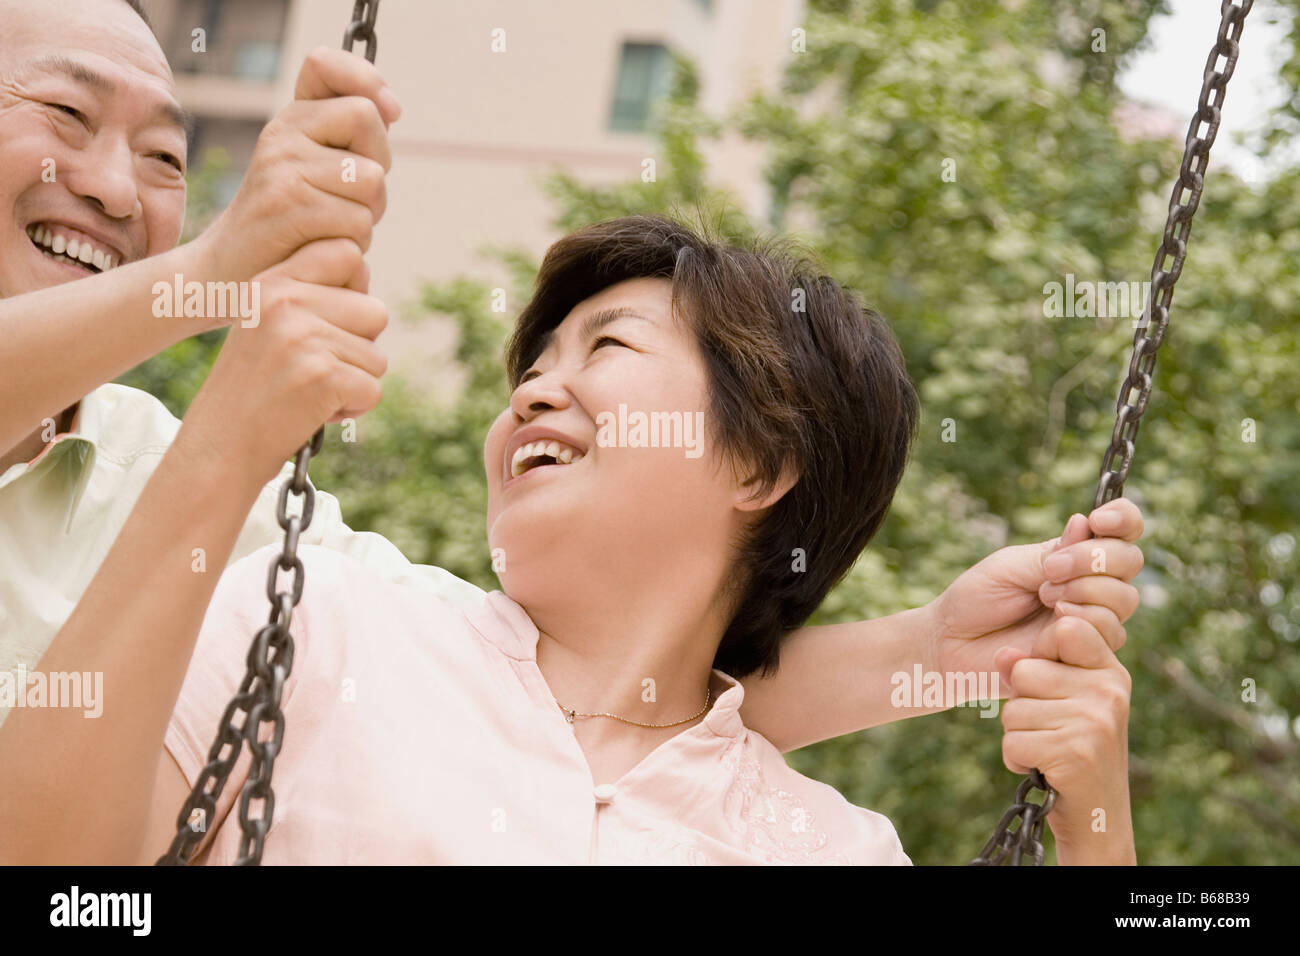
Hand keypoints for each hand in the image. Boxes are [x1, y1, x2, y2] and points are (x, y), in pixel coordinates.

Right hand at [180, 239, 387, 485]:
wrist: (218, 447)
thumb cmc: (253, 389)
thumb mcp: (268, 324)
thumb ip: (310, 296)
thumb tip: (366, 276)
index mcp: (272, 281)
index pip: (347, 253)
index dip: (355, 292)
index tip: (331, 325)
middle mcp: (286, 301)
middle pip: (375, 312)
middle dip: (358, 349)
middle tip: (314, 370)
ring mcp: (303, 337)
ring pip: (377, 356)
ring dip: (353, 383)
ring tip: (307, 392)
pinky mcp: (322, 375)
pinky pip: (372, 390)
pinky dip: (353, 409)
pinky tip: (313, 412)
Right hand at [190, 48, 401, 294]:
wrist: (233, 276)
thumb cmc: (290, 228)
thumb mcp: (315, 173)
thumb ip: (349, 139)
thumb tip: (390, 108)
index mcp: (290, 120)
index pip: (324, 65)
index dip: (367, 80)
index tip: (390, 111)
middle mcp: (282, 134)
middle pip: (366, 119)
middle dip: (378, 167)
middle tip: (352, 201)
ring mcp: (283, 167)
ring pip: (371, 180)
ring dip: (367, 216)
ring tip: (332, 229)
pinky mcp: (290, 206)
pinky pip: (357, 220)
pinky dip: (353, 244)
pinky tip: (322, 249)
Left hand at [925, 498, 1144, 691]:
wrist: (953, 643)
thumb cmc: (977, 598)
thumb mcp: (1011, 566)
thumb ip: (1054, 553)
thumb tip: (1085, 522)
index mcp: (1076, 555)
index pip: (1121, 529)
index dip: (1122, 518)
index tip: (1098, 519)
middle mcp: (1093, 584)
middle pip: (1130, 561)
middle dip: (1094, 560)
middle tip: (1050, 572)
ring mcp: (1093, 618)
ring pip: (1123, 599)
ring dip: (1084, 593)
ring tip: (1044, 599)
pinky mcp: (1088, 652)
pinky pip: (1109, 635)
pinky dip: (1080, 623)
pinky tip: (1051, 627)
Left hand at [998, 609, 1135, 861]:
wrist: (1098, 818)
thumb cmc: (1073, 750)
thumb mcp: (1064, 701)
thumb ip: (1033, 668)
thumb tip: (1004, 654)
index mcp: (1110, 672)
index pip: (1065, 628)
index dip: (1041, 650)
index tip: (1048, 677)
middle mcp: (1109, 691)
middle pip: (1025, 672)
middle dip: (1023, 703)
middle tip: (1050, 729)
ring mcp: (1094, 721)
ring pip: (1013, 709)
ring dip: (1018, 733)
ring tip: (1048, 749)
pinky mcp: (1074, 752)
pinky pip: (1012, 741)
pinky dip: (1016, 759)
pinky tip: (1043, 768)